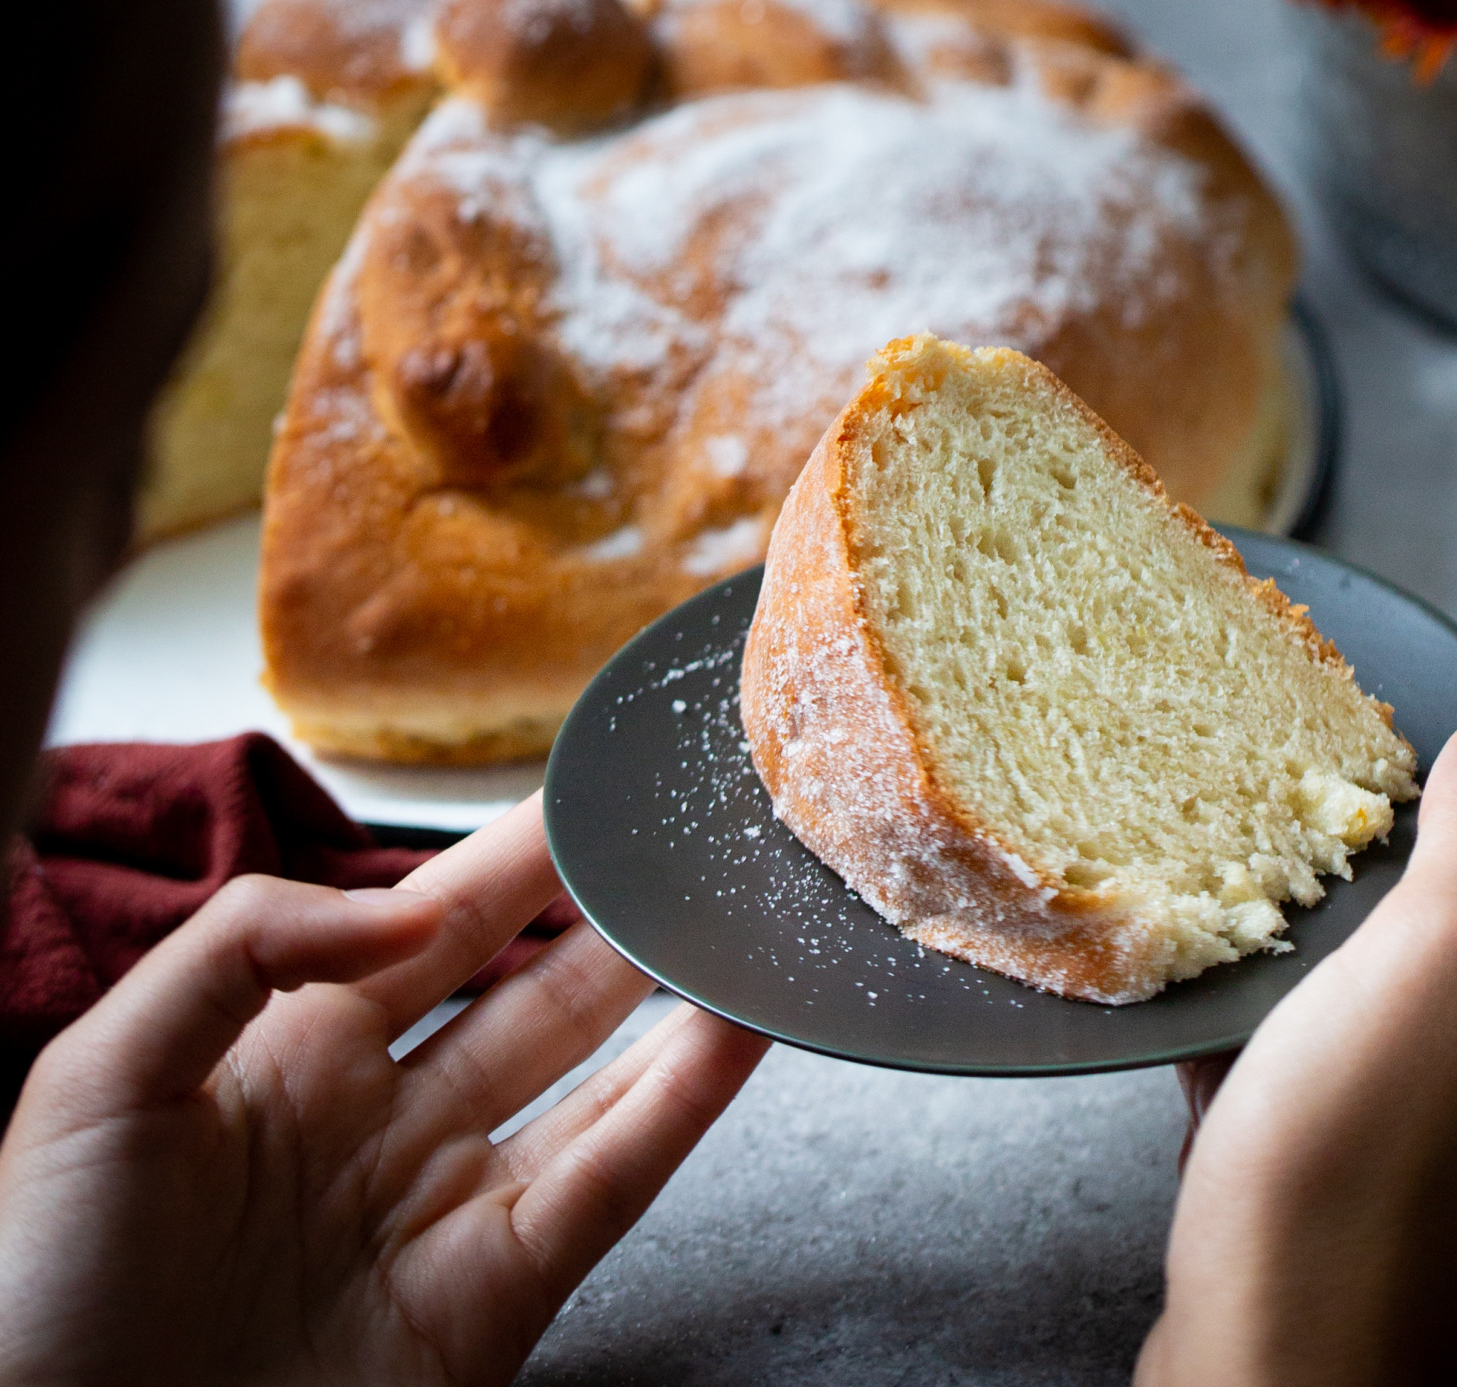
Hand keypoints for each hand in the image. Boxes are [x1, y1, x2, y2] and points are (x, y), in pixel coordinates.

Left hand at [0, 792, 765, 1385]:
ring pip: (591, 1080)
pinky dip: (677, 1110)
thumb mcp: (100, 1078)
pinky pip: (602, 1187)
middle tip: (708, 829)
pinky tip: (732, 1035)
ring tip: (753, 913)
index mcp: (290, 1047)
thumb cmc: (33, 1292)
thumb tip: (403, 912)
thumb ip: (242, 950)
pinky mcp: (486, 1306)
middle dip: (620, 910)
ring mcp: (441, 1212)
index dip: (521, 850)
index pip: (437, 917)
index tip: (605, 781)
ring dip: (673, 1000)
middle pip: (533, 987)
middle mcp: (383, 1118)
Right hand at [1137, 724, 1456, 1386]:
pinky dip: (1326, 1027)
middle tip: (1351, 805)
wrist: (1283, 1357)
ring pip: (1448, 992)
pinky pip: (1383, 1071)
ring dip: (1373, 936)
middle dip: (1442, 846)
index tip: (1441, 722)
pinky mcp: (1421, 1196)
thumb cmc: (1361, 1150)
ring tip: (1287, 905)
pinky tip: (1250, 1022)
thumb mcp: (1441, 944)